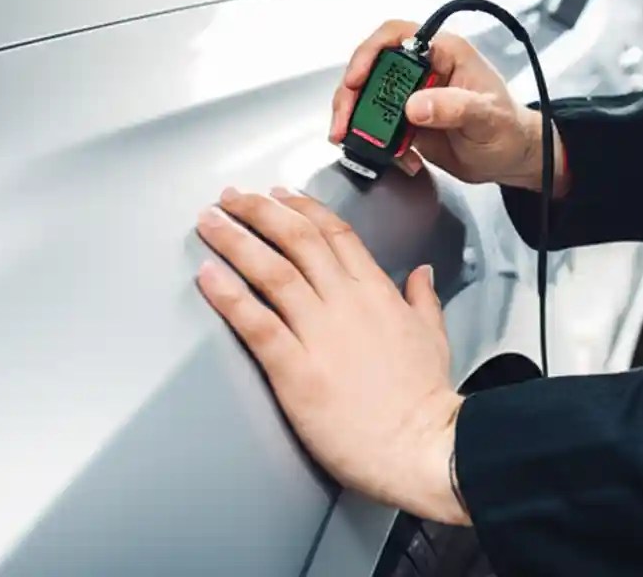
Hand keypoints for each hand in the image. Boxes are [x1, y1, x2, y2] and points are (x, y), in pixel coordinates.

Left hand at [195, 186, 470, 524]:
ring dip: (236, 240)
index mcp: (377, 293)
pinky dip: (229, 295)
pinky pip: (257, 323)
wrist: (422, 448)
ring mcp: (320, 334)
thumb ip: (423, 298)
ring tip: (209, 222)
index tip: (277, 194)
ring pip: (273, 271)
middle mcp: (346, 303)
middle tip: (230, 197)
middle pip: (297, 239)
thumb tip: (421, 273)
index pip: (335, 233)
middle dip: (259, 211)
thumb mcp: (434, 337)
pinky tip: (208, 275)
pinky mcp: (296, 370)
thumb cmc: (425, 400)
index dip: (301, 208)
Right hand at [330, 20, 569, 195]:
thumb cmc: (508, 128)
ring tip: (347, 139)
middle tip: (343, 122)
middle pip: (372, 67)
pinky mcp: (406, 122)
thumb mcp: (487, 116)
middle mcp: (423, 69)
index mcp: (443, 52)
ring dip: (354, 118)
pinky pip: (377, 126)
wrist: (511, 158)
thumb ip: (454, 107)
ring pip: (367, 97)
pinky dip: (373, 142)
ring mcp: (411, 95)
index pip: (396, 35)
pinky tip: (393, 158)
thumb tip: (414, 106)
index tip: (357, 79)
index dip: (370, 53)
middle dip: (351, 94)